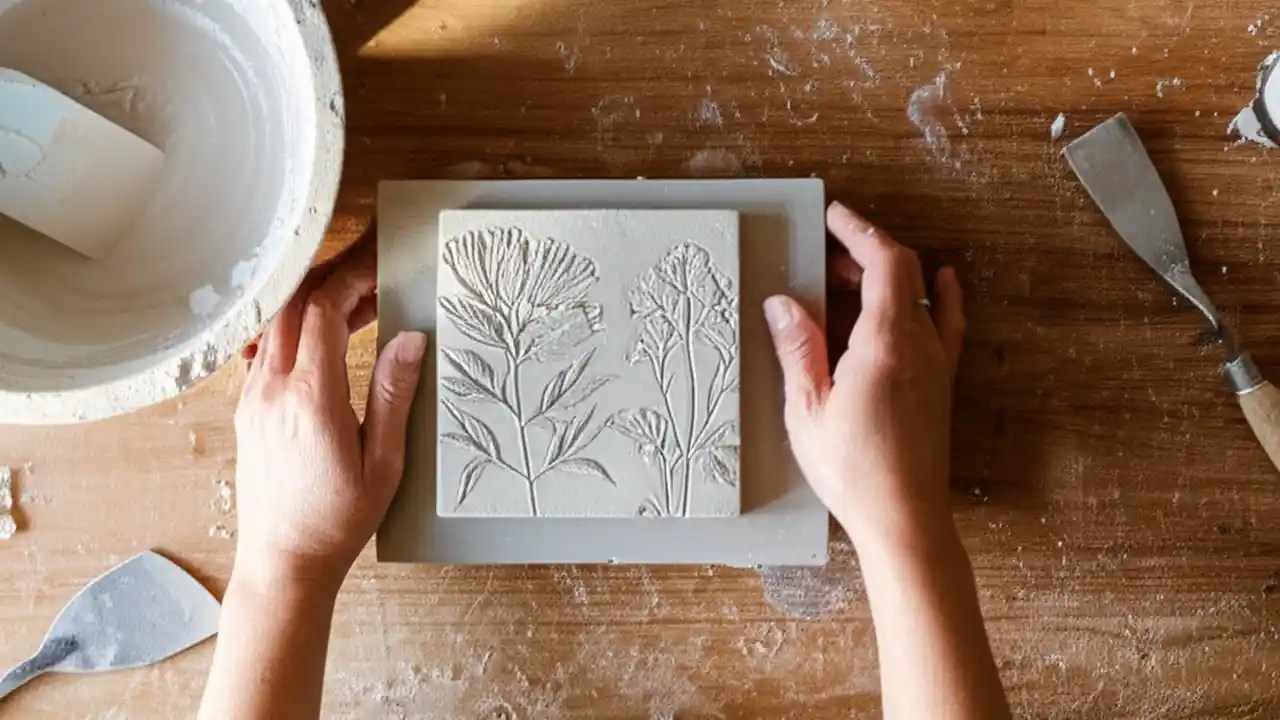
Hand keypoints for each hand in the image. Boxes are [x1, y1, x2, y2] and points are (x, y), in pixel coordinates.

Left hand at [233, 239, 427, 591]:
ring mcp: (253, 401)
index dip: (351, 278)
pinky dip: (297, 332)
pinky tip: (328, 342)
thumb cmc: (337, 521)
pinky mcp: (248, 413)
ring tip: (361, 306)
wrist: (284, 562)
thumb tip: (410, 340)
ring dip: (314, 305)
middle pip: (293, 307)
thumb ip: (394, 395)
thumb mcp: (383, 462)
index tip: (380, 266)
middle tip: (373, 273)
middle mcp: (271, 391)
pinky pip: (267, 352)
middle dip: (333, 279)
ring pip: (277, 326)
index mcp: (310, 398)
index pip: (322, 311)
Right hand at [764, 201, 964, 552]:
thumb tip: (782, 304)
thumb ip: (798, 350)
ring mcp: (937, 365)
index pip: (886, 262)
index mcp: (884, 344)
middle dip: (866, 251)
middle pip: (904, 273)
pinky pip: (948, 323)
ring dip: (890, 275)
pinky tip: (943, 284)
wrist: (904, 518)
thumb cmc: (853, 471)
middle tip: (826, 256)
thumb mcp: (808, 410)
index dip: (860, 231)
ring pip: (921, 295)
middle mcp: (919, 346)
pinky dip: (943, 296)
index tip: (834, 216)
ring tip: (853, 278)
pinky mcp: (941, 384)